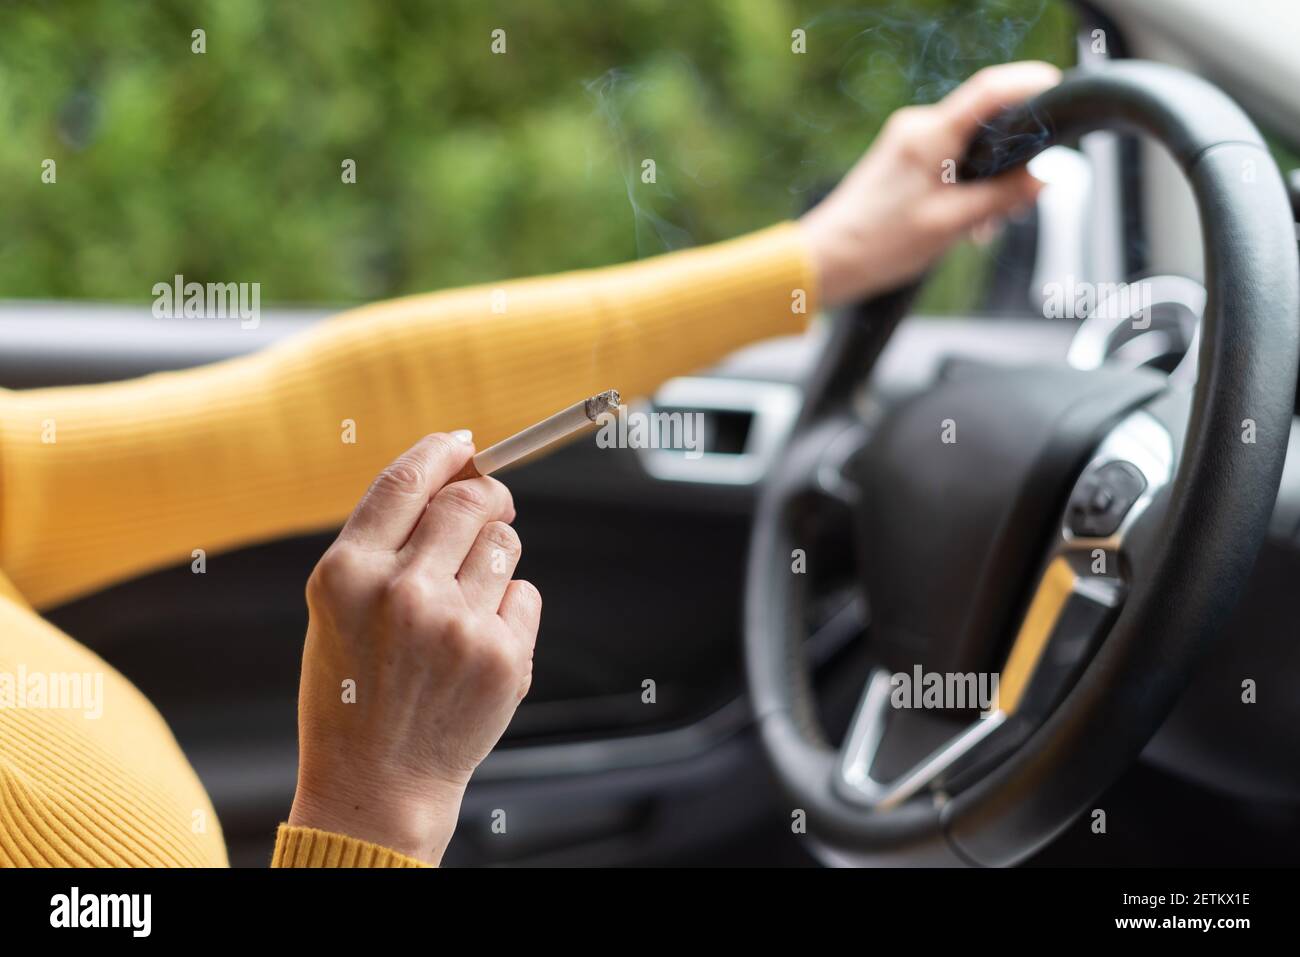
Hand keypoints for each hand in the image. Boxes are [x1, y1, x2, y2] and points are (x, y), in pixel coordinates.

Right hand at [288, 431, 541, 864]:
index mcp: (347, 574)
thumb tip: (458, 473)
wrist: (377, 783)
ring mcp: (457, 626)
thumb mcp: (337, 608)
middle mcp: (402, 593)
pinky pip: (526, 595)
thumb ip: (384, 542)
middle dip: (488, 496)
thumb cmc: (354, 687)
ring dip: (496, 556)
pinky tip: (477, 643)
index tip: (465, 445)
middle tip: (491, 505)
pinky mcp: (502, 658)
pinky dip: (510, 608)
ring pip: (506, 544)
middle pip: (471, 501)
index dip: (443, 453)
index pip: (407, 480)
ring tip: (466, 599)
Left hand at [800, 61, 1061, 308]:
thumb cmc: (878, 244)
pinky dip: (964, 187)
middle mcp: (918, 127)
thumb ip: (1001, 198)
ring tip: (980, 228)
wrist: (828, 259)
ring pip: (969, 147)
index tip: (1057, 89)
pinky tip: (964, 223)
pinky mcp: (903, 158)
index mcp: (929, 135)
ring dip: (985, 184)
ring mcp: (908, 141)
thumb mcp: (951, 224)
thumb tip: (1042, 179)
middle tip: (1016, 205)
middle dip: (1008, 162)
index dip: (1028, 84)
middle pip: (984, 124)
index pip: (989, 90)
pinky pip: (949, 161)